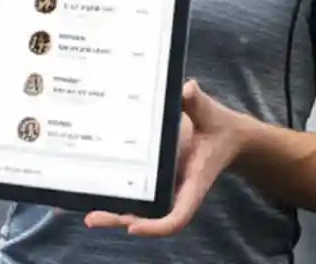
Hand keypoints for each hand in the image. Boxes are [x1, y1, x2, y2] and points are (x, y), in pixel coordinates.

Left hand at [83, 80, 252, 236]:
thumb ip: (198, 102)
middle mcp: (177, 191)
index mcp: (193, 182)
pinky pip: (137, 193)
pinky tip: (92, 191)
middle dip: (119, 219)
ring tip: (87, 214)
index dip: (155, 226)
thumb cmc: (218, 125)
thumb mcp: (211, 112)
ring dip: (113, 212)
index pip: (177, 216)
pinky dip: (117, 195)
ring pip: (139, 209)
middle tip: (90, 218)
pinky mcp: (157, 179)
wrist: (228, 135)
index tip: (132, 226)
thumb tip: (187, 89)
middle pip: (148, 217)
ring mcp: (166, 187)